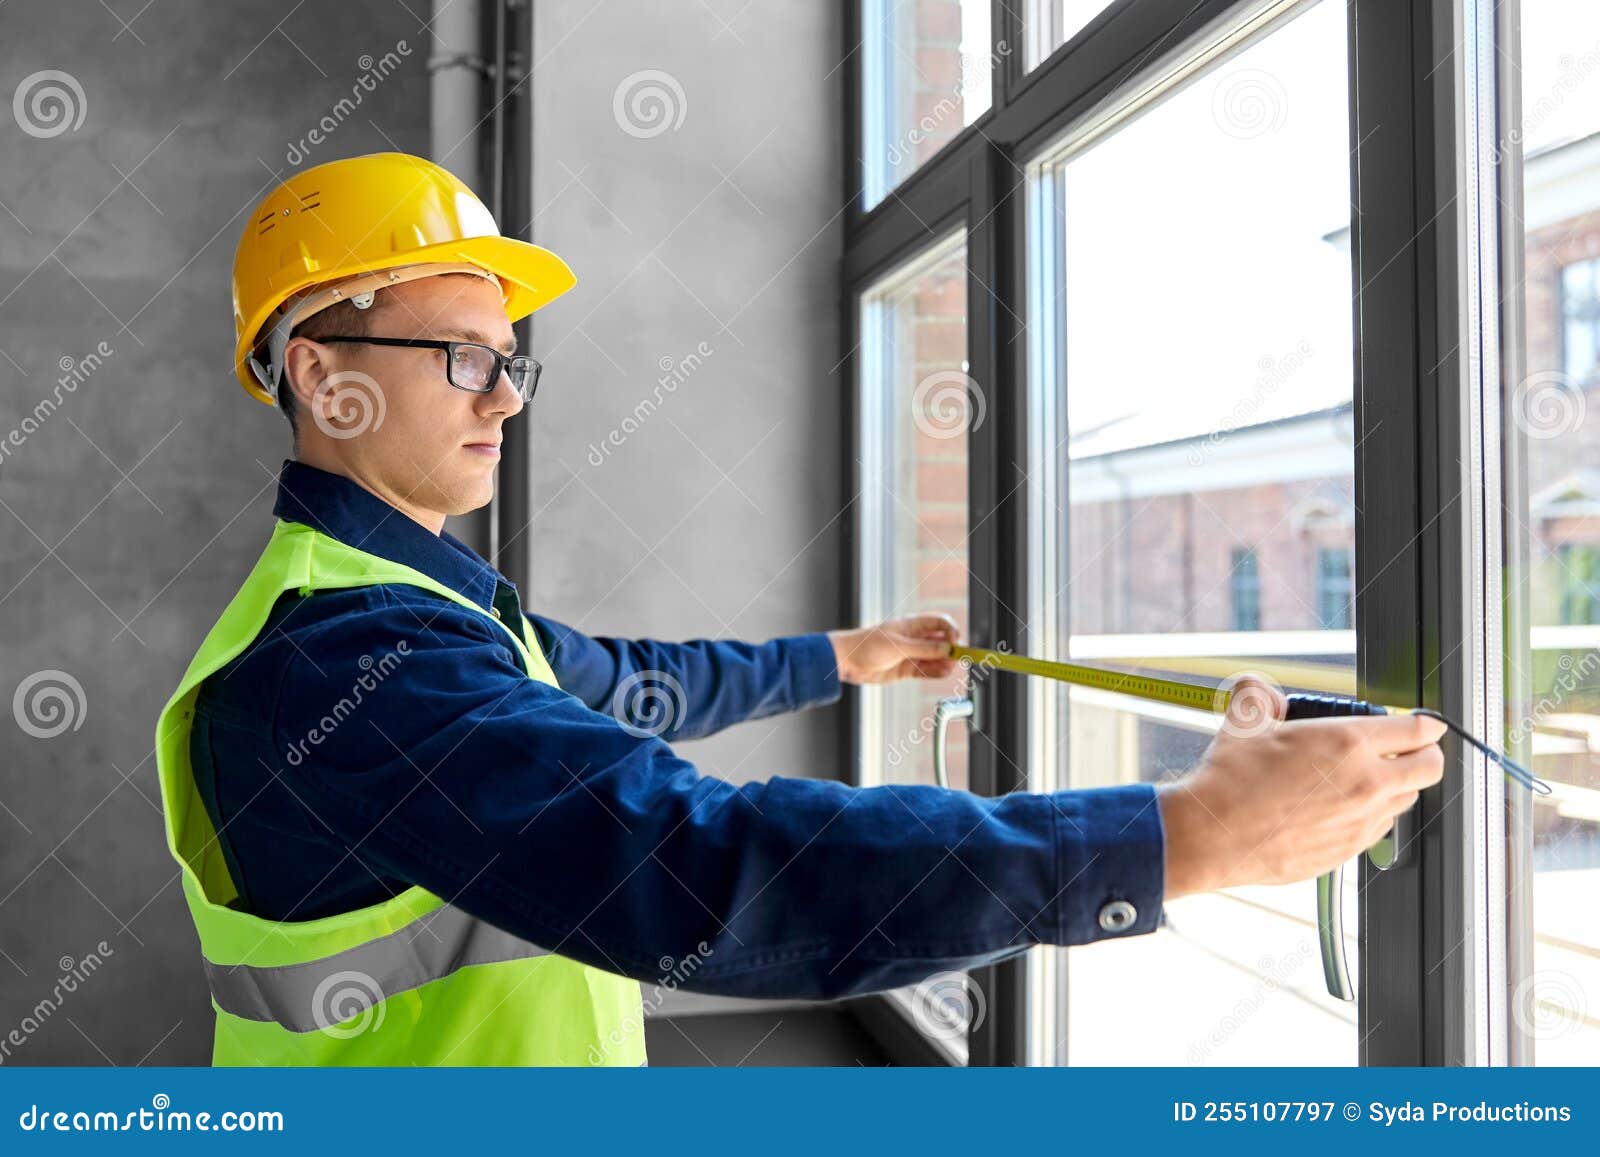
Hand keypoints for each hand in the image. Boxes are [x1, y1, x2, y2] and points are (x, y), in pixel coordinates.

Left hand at [826, 614, 962, 684]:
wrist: (847, 661)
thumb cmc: (867, 645)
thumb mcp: (898, 646)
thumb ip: (924, 648)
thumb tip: (947, 648)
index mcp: (913, 625)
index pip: (940, 622)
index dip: (951, 630)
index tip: (956, 641)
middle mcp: (915, 639)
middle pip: (941, 641)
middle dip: (951, 648)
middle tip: (957, 657)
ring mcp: (912, 654)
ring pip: (936, 658)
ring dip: (945, 662)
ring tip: (948, 668)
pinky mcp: (907, 670)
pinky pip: (927, 671)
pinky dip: (937, 673)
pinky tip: (943, 673)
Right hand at [1156, 676, 1446, 897]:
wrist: (1213, 835)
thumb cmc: (1229, 781)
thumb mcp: (1244, 721)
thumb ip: (1260, 695)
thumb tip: (1262, 690)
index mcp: (1347, 744)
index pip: (1416, 730)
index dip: (1426, 724)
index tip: (1424, 724)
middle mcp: (1365, 783)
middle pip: (1430, 768)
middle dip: (1427, 754)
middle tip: (1414, 750)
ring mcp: (1360, 821)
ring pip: (1406, 800)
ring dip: (1398, 786)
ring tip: (1371, 779)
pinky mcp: (1348, 850)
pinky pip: (1379, 828)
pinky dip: (1373, 815)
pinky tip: (1344, 807)